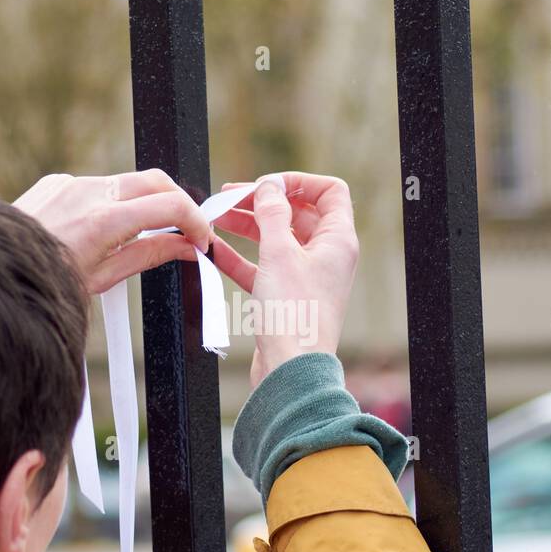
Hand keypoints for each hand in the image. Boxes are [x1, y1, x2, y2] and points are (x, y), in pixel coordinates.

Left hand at [13, 169, 211, 293]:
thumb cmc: (45, 282)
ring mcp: (72, 182)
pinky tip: (97, 231)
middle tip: (186, 230)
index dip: (195, 221)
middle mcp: (89, 192)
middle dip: (178, 202)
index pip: (171, 205)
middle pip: (156, 181)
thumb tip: (186, 247)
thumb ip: (150, 255)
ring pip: (126, 184)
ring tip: (138, 239)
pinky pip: (96, 187)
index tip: (200, 239)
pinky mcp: (57, 181)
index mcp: (105, 221)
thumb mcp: (104, 278)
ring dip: (142, 205)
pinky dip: (110, 204)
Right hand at [211, 173, 357, 386]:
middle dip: (262, 202)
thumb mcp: (279, 253)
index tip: (266, 184)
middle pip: (296, 213)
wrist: (290, 369)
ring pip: (276, 239)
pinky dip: (240, 256)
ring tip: (216, 217)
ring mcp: (307, 276)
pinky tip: (213, 249)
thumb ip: (272, 214)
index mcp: (338, 240)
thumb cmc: (294, 314)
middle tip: (229, 197)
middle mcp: (326, 256)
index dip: (298, 182)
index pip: (329, 192)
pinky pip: (263, 266)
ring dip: (247, 226)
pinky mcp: (287, 296)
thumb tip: (269, 186)